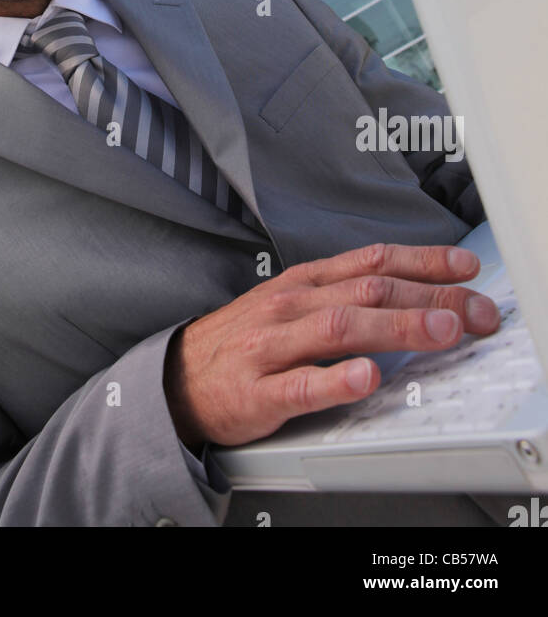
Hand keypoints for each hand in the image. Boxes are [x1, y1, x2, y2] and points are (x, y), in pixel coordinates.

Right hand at [163, 242, 499, 449]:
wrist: (177, 378)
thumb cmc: (245, 341)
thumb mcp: (293, 303)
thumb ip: (344, 296)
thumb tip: (411, 291)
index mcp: (304, 283)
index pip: (371, 261)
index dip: (423, 261)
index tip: (465, 267)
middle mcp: (292, 305)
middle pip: (367, 291)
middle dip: (428, 296)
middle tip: (474, 308)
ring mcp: (272, 346)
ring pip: (339, 329)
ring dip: (395, 327)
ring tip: (438, 330)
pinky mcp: (257, 390)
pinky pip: (299, 385)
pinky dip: (334, 380)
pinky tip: (364, 378)